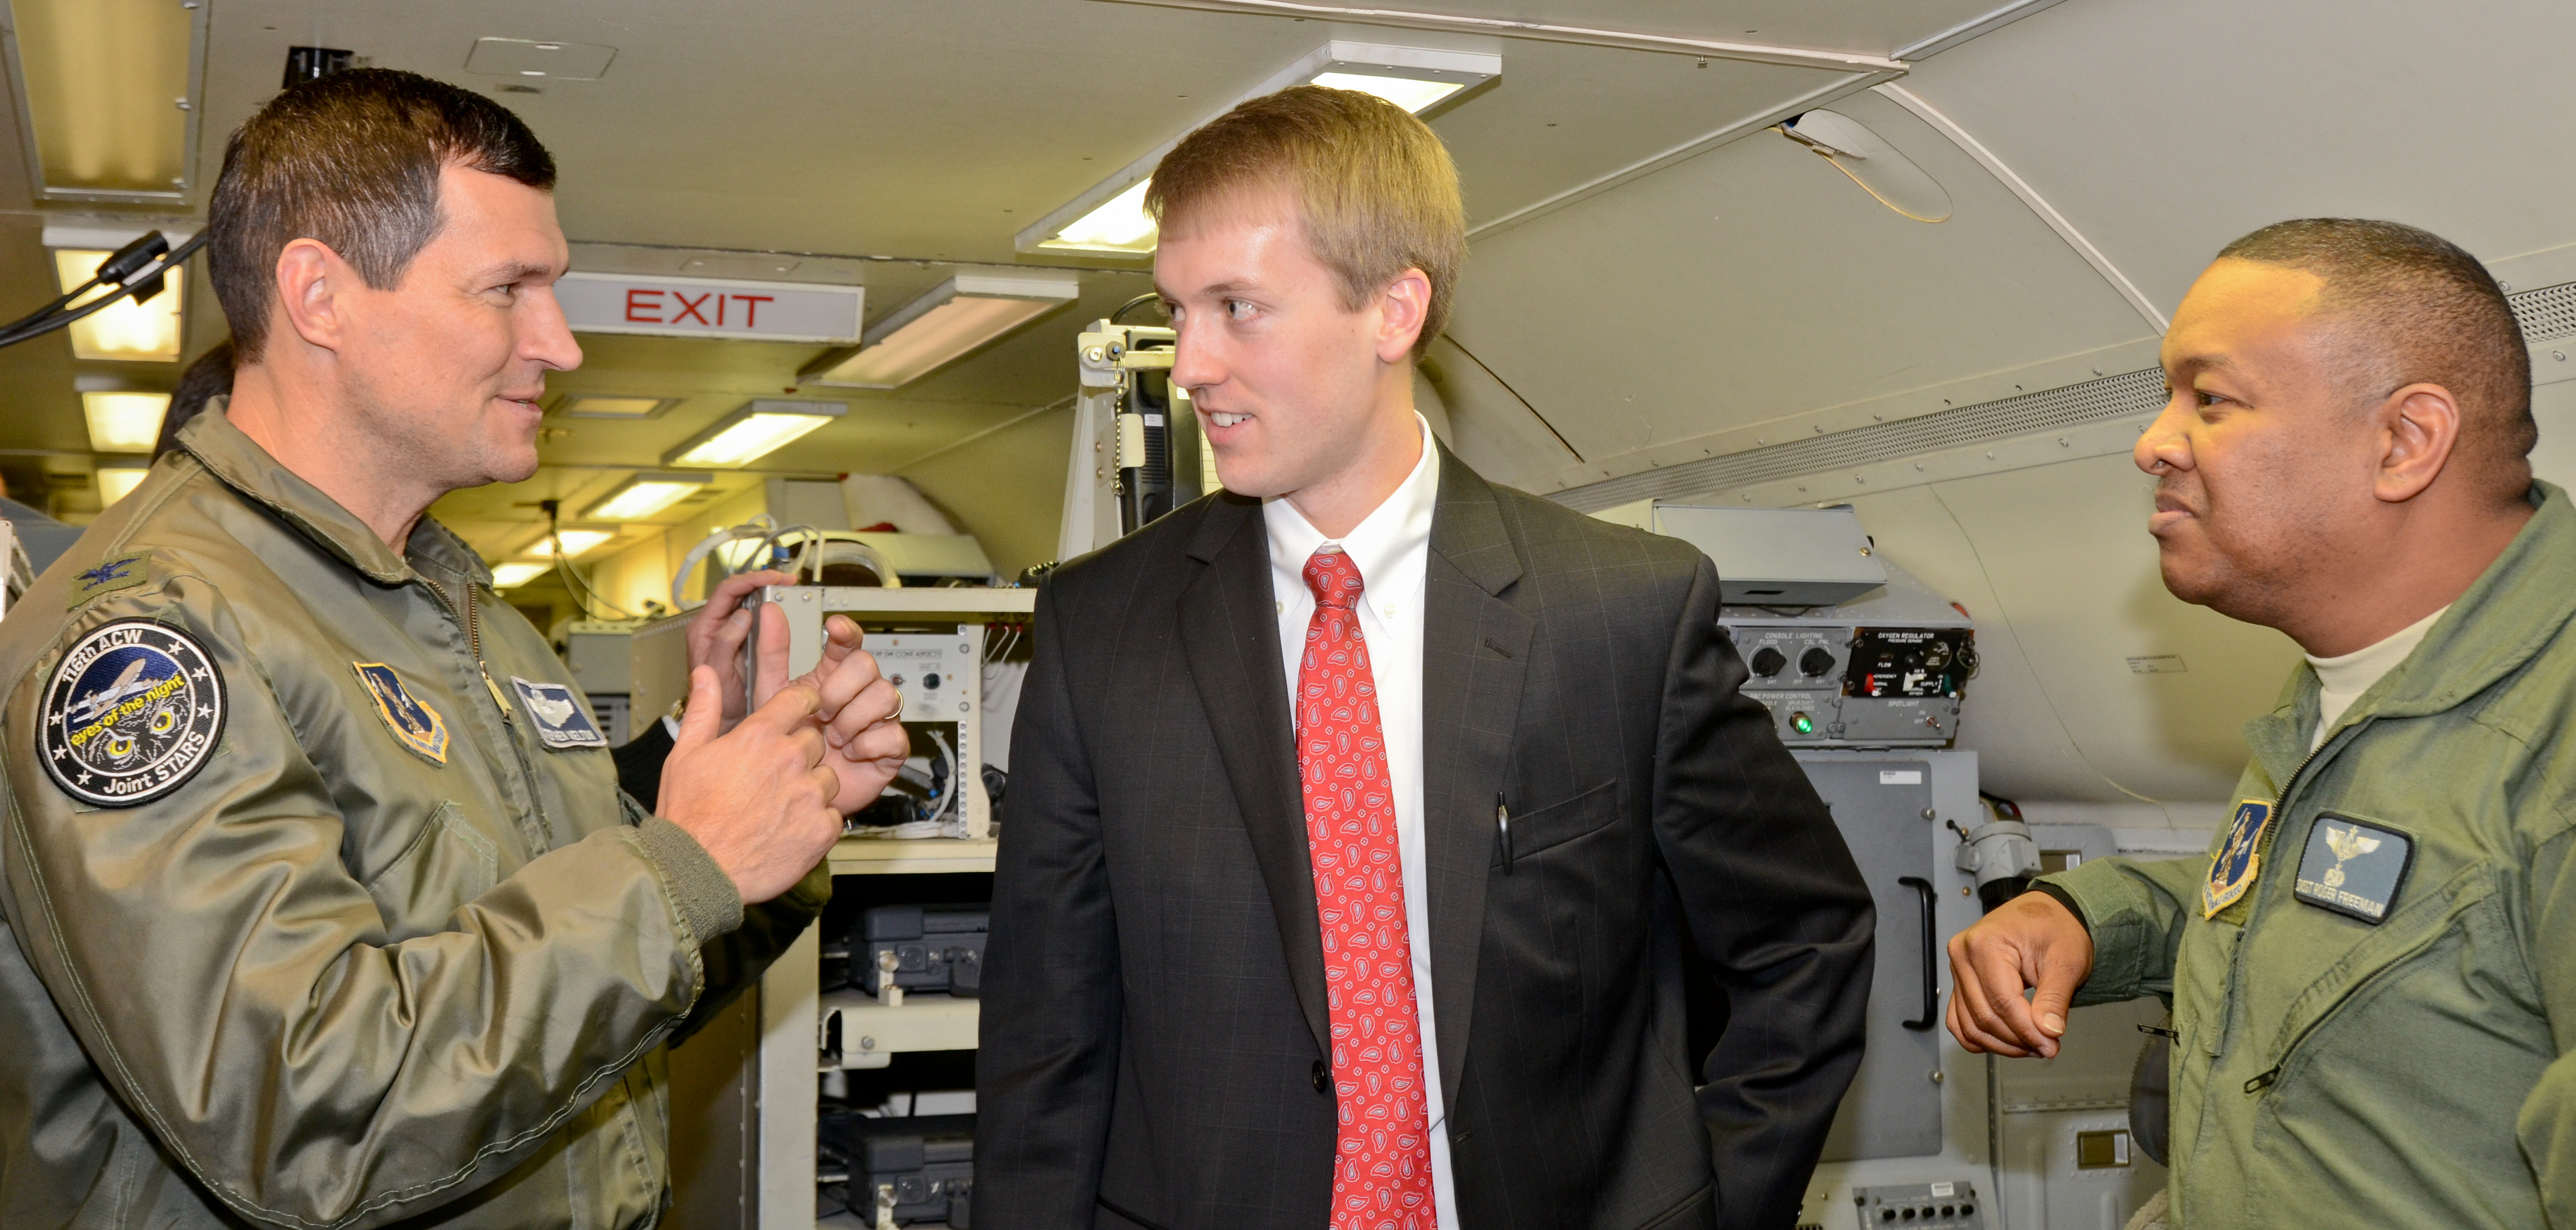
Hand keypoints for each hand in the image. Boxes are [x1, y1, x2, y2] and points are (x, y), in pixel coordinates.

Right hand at [657, 663, 842, 902]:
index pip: (800, 699)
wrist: (696, 872)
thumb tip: (704, 674)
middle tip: (776, 776)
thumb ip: (703, 709)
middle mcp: (790, 760)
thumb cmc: (688, 816)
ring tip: (781, 807)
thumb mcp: (685, 754)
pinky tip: (790, 830)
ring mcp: (809, 796)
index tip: (805, 710)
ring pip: (828, 778)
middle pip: (815, 740)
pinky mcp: (822, 829)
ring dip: (812, 789)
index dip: (804, 703)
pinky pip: (833, 815)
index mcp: (759, 737)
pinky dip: (817, 823)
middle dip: (801, 754)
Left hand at [685, 569, 794, 734]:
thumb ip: (724, 644)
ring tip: (785, 589)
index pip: (727, 592)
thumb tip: (741, 615)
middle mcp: (711, 626)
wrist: (719, 720)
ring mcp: (723, 631)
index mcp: (703, 629)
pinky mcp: (735, 638)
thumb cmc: (715, 702)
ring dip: (765, 592)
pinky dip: (766, 607)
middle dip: (762, 581)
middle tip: (786, 581)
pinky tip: (779, 606)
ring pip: (744, 600)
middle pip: (736, 591)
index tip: (775, 579)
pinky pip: (750, 615)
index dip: (752, 580)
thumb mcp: (720, 674)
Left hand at [751, 606, 908, 814]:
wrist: (796, 796)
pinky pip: (894, 733)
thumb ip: (772, 653)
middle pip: (867, 664)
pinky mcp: (890, 748)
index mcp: (832, 677)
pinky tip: (851, 753)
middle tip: (822, 711)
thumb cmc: (786, 747)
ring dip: (853, 717)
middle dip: (840, 687)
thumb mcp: (772, 697)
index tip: (833, 629)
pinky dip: (868, 743)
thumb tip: (768, 612)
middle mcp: (857, 694)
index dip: (847, 631)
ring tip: (834, 737)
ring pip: (884, 694)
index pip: (849, 643)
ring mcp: (876, 719)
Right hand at [1945, 889, 2094, 1058]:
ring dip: (2001, 1044)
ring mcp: (1959, 969)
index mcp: (1985, 943)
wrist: (2049, 913)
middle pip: (1984, 1016)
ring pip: (1969, 1025)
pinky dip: (1981, 1038)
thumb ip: (2055, 998)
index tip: (2051, 1046)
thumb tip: (2047, 1032)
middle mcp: (1963, 955)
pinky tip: (2008, 1043)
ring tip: (2032, 1046)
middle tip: (2047, 1048)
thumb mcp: (2066, 960)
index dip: (2027, 1031)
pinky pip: (1960, 1021)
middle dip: (2017, 1040)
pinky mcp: (1961, 982)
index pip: (2002, 1002)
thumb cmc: (2055, 927)